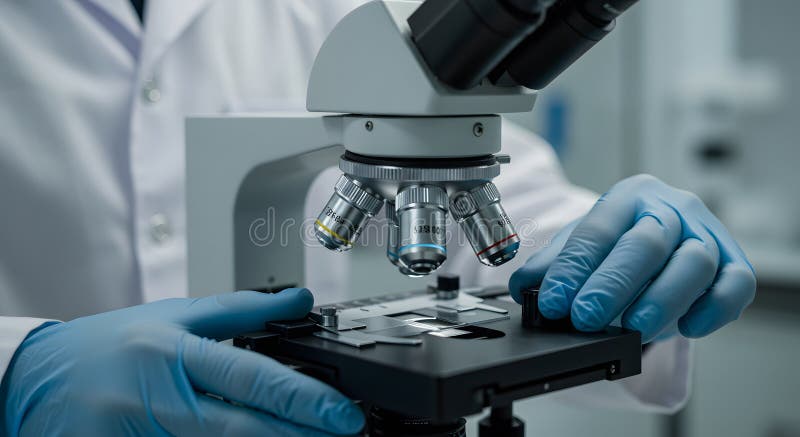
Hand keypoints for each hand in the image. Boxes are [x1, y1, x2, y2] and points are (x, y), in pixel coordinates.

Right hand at [0, 289, 363, 435]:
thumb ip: (239, 312)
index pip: (248, 374)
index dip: (301, 396)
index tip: (342, 411)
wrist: (33, 380)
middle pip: (237, 424)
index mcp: (170, 350)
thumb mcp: (171, 315)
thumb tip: (300, 302)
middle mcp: (153, 394)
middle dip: (296, 434)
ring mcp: (133, 432)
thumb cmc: (106, 345)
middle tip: (341, 433)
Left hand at [509, 174, 755, 342]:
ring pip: (693, 263)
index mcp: (629, 196)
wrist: (661, 244)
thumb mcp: (582, 246)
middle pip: (646, 243)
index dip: (573, 269)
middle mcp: (671, 208)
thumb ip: (552, 264)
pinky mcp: (734, 262)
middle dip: (612, 285)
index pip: (598, 230)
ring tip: (632, 329)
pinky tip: (688, 327)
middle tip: (586, 318)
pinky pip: (736, 284)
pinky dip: (715, 307)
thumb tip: (523, 286)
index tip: (553, 302)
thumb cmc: (620, 243)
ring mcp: (707, 233)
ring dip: (661, 300)